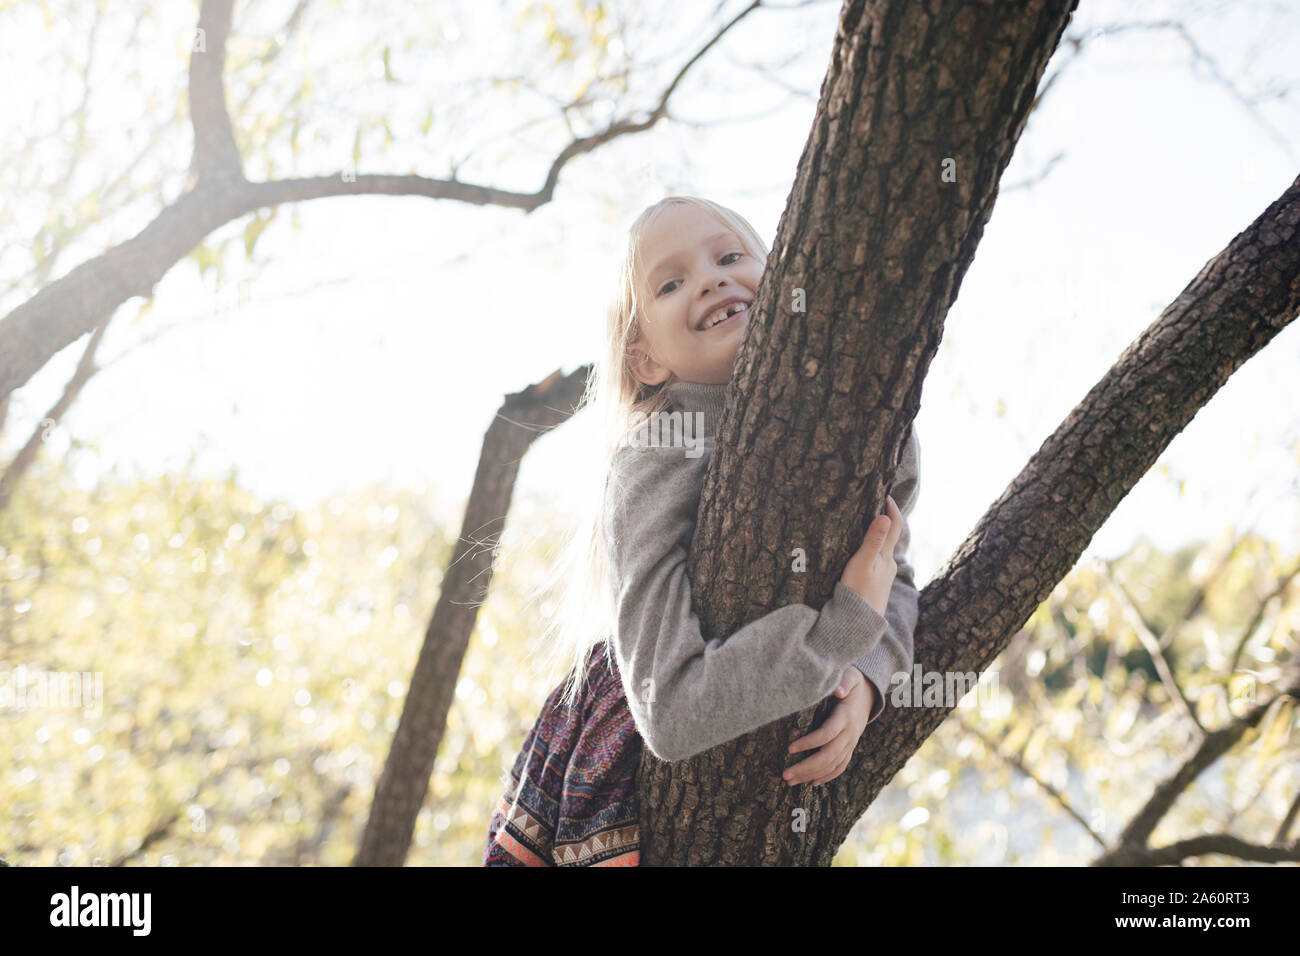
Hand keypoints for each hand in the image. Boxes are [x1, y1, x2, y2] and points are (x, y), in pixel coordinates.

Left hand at [782, 667, 873, 786]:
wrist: (870, 693)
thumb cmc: (853, 681)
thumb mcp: (851, 675)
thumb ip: (844, 681)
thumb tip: (837, 690)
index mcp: (846, 716)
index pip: (827, 734)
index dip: (809, 743)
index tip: (789, 748)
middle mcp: (850, 733)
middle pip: (828, 756)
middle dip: (806, 767)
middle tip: (785, 775)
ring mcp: (851, 743)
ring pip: (833, 765)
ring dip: (811, 775)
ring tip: (790, 781)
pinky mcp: (850, 748)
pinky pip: (840, 766)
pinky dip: (827, 776)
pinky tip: (811, 782)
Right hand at [839, 495, 902, 615]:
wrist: (858, 623)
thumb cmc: (858, 592)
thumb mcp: (863, 563)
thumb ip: (873, 540)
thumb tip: (885, 516)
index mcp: (886, 556)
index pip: (895, 525)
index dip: (892, 508)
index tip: (886, 494)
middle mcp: (889, 564)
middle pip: (891, 536)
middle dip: (886, 520)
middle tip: (876, 505)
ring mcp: (884, 576)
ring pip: (884, 550)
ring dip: (879, 536)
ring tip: (868, 526)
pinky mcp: (877, 585)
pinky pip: (878, 561)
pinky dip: (874, 551)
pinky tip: (865, 554)